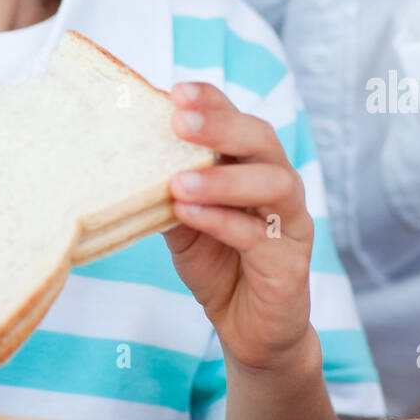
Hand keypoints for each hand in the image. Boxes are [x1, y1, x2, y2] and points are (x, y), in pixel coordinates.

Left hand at [165, 82, 315, 372]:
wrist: (248, 329)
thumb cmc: (218, 262)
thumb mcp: (182, 221)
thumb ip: (169, 189)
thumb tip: (128, 158)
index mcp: (252, 164)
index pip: (236, 118)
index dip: (211, 101)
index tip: (176, 91)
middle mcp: (278, 182)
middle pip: (261, 138)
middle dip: (221, 125)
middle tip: (180, 122)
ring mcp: (290, 220)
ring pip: (271, 183)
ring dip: (223, 179)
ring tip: (179, 181)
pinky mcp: (290, 260)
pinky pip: (260, 234)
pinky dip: (223, 221)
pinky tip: (190, 214)